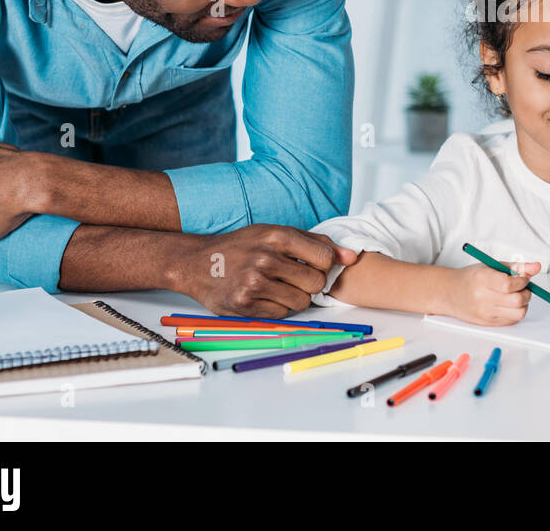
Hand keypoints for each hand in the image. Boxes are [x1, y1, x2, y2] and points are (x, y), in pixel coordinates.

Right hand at [173, 224, 357, 318]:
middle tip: (292, 276)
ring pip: (301, 302)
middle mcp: (265, 259)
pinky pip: (282, 314)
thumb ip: (317, 243)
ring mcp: (253, 284)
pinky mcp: (244, 306)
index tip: (311, 263)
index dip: (323, 264)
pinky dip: (278, 307)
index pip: (325, 258)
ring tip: (277, 285)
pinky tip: (263, 295)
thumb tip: (352, 257)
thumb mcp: (277, 233)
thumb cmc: (243, 246)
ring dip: (295, 297)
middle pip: (316, 283)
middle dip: (310, 282)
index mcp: (277, 236)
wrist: (197, 262)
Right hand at [447, 261, 538, 325]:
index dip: (522, 280)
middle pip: (517, 300)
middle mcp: (482, 298)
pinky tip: (508, 304)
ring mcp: (485, 313)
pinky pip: (512, 320)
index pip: (509, 284)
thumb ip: (516, 267)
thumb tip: (536, 267)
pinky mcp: (489, 323)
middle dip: (526, 292)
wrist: (451, 293)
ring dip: (523, 304)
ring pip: (518, 313)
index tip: (523, 277)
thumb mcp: (492, 266)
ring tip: (515, 295)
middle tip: (522, 286)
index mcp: (482, 279)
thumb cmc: (472, 278)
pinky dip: (516, 311)